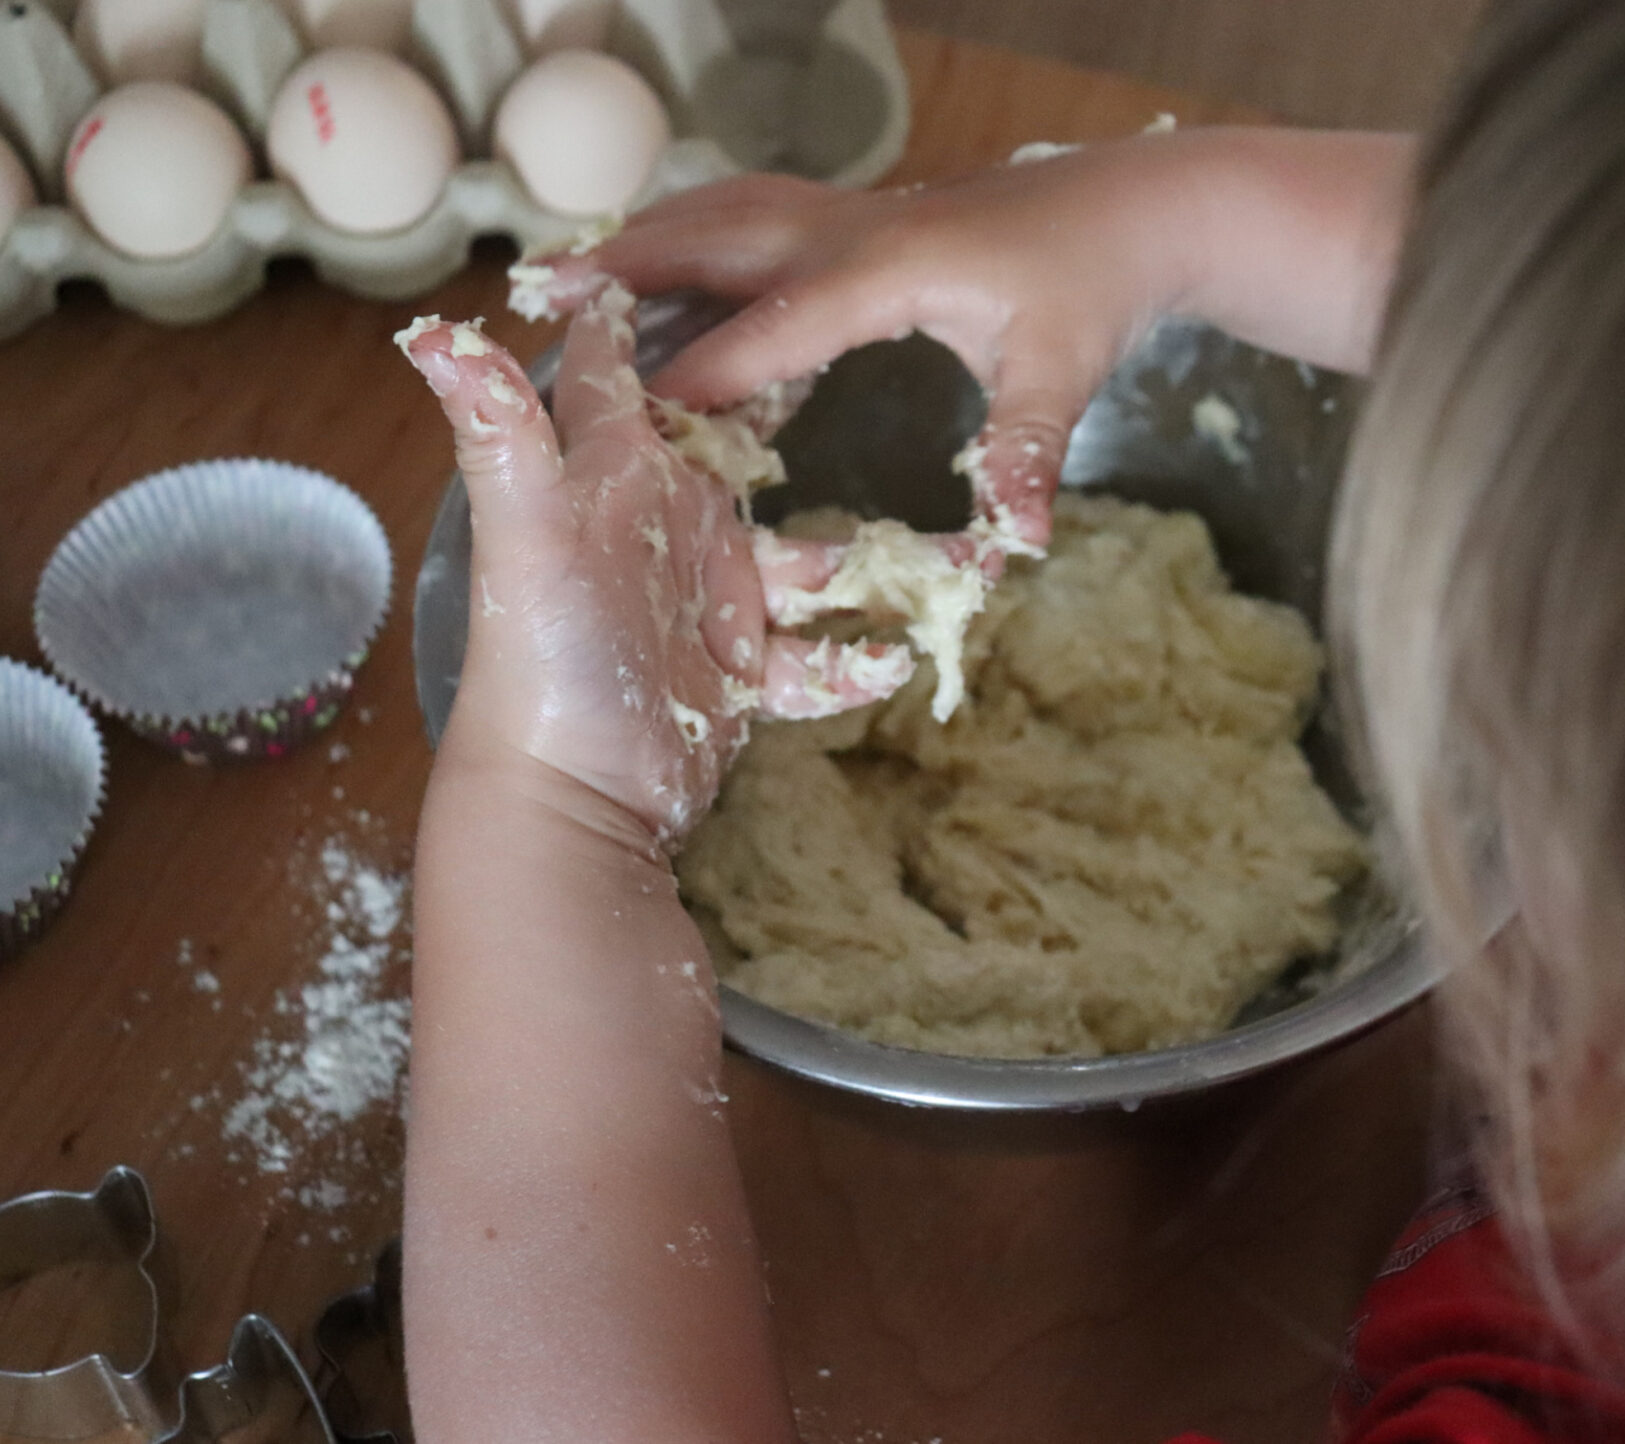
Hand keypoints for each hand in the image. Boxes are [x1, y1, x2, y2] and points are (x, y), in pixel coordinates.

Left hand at [398, 286, 912, 845]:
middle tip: (858, 360)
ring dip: (870, 566)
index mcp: (615, 478)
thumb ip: (500, 433)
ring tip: (958, 560)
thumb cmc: (545, 659)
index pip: (629, 376)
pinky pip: (812, 656)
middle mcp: (664, 526)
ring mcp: (708, 599)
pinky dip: (854, 663)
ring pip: (807, 564)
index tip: (704, 255)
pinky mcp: (736, 669)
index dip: (655, 318)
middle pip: (742, 453)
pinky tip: (895, 661)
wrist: (570, 800)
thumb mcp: (526, 537)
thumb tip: (427, 334)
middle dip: (796, 414)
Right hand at [511, 127, 1418, 557]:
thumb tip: (1018, 538)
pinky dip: (701, 239)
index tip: (628, 415)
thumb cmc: (1096, 286)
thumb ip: (1027, 450)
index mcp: (887, 269)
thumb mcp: (1063, 373)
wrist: (1137, 207)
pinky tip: (675, 271)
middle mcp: (855, 230)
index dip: (699, 372)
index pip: (770, 327)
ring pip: (729, 213)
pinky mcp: (866, 219)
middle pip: (716, 239)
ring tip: (575, 274)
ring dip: (653, 240)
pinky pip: (759, 220)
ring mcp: (856, 215)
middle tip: (543, 298)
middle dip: (628, 270)